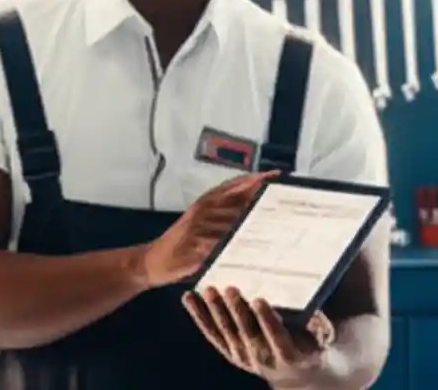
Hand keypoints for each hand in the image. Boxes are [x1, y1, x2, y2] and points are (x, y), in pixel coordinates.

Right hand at [140, 171, 276, 287]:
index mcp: (205, 201)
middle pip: (238, 202)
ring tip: (280, 227)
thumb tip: (255, 210)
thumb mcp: (200, 222)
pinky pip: (220, 247)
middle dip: (261, 201)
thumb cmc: (183, 242)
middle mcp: (202, 210)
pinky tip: (253, 252)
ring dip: (254, 225)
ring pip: (233, 224)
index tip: (276, 176)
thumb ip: (224, 214)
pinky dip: (236, 248)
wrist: (152, 261)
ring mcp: (198, 229)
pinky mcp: (195, 248)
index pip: (234, 186)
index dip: (255, 180)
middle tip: (285, 200)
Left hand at [183, 286, 334, 385]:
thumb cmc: (309, 345)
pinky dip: (199, 315)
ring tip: (209, 289)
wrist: (293, 374)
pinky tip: (189, 298)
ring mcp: (242, 355)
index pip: (276, 336)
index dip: (267, 319)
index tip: (260, 300)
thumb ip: (317, 324)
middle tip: (231, 289)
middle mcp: (261, 358)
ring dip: (216, 310)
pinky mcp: (228, 350)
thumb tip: (312, 304)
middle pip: (247, 333)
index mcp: (287, 355)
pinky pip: (211, 332)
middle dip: (238, 310)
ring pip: (226, 332)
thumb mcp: (320, 337)